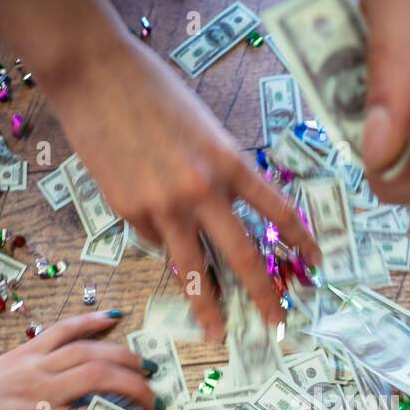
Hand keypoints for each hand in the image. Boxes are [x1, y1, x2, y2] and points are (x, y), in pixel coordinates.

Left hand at [0, 311, 155, 409]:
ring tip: (146, 366)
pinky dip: (88, 321)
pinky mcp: (26, 351)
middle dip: (135, 384)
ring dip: (123, 356)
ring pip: (88, 351)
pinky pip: (62, 331)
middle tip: (154, 396)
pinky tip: (112, 318)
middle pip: (100, 377)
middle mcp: (42, 390)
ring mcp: (35, 365)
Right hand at [45, 32, 319, 336]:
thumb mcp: (204, 127)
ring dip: (208, 307)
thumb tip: (216, 221)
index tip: (316, 264)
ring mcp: (163, 206)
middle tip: (279, 324)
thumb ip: (217, 173)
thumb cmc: (152, 90)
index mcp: (230, 161)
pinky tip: (150, 216)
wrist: (93, 74)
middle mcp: (203, 191)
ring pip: (193, 270)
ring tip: (218, 334)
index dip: (302, 241)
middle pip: (243, 257)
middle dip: (265, 296)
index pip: (278, 211)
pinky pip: (153, 240)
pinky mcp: (128, 212)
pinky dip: (159, 240)